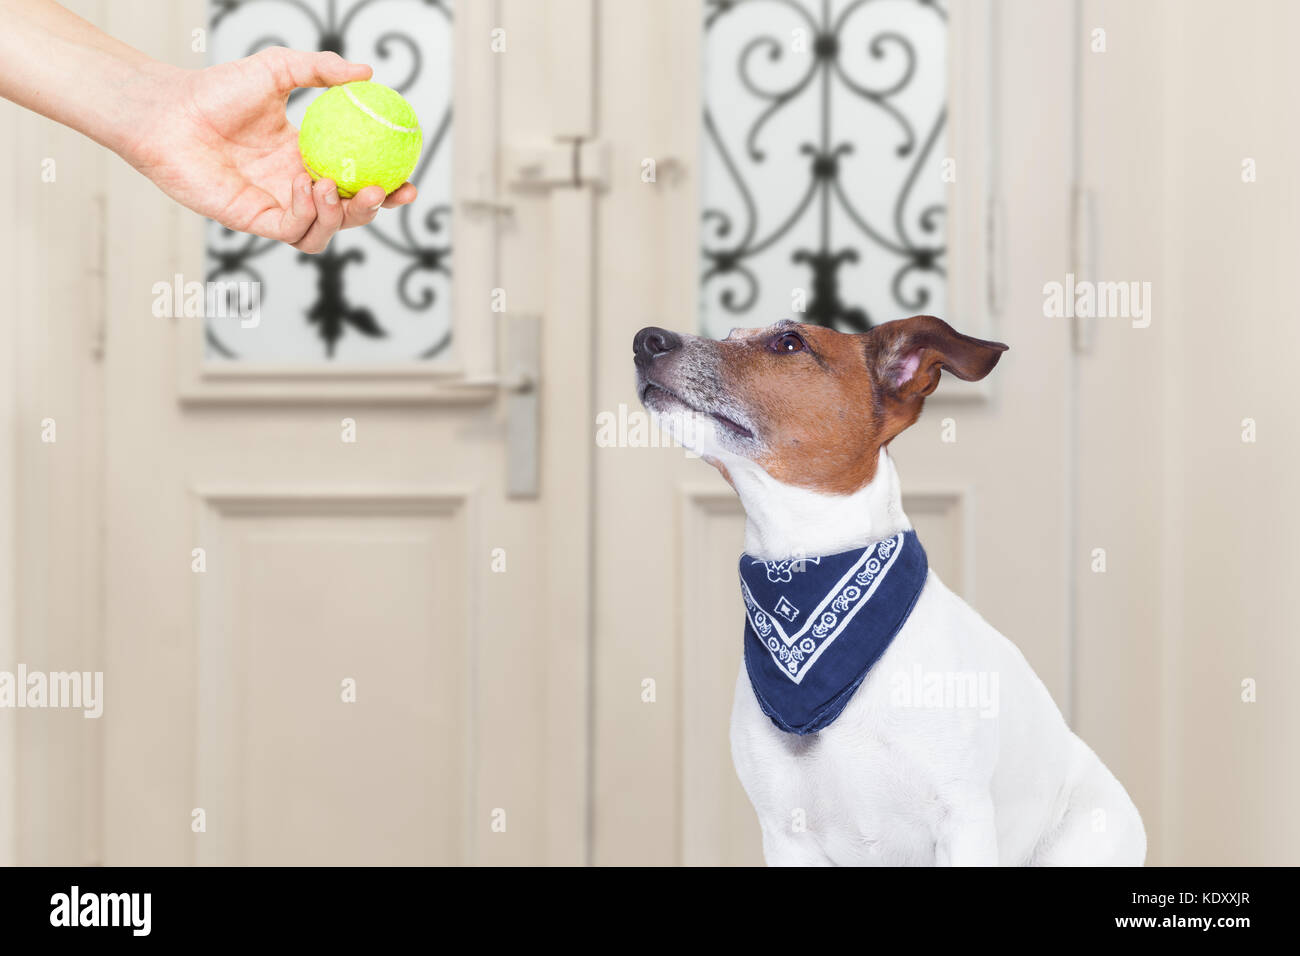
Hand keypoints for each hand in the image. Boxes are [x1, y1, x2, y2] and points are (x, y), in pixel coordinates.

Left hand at [123, 47, 417, 252]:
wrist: (169, 112)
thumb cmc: (216, 89)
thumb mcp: (278, 68)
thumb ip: (322, 69)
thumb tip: (368, 71)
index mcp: (306, 156)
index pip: (354, 180)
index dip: (386, 187)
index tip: (408, 180)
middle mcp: (294, 186)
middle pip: (347, 213)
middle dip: (373, 209)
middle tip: (385, 191)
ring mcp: (276, 206)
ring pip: (325, 231)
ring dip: (340, 215)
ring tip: (333, 187)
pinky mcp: (254, 221)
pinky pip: (295, 231)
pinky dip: (309, 214)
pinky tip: (305, 185)